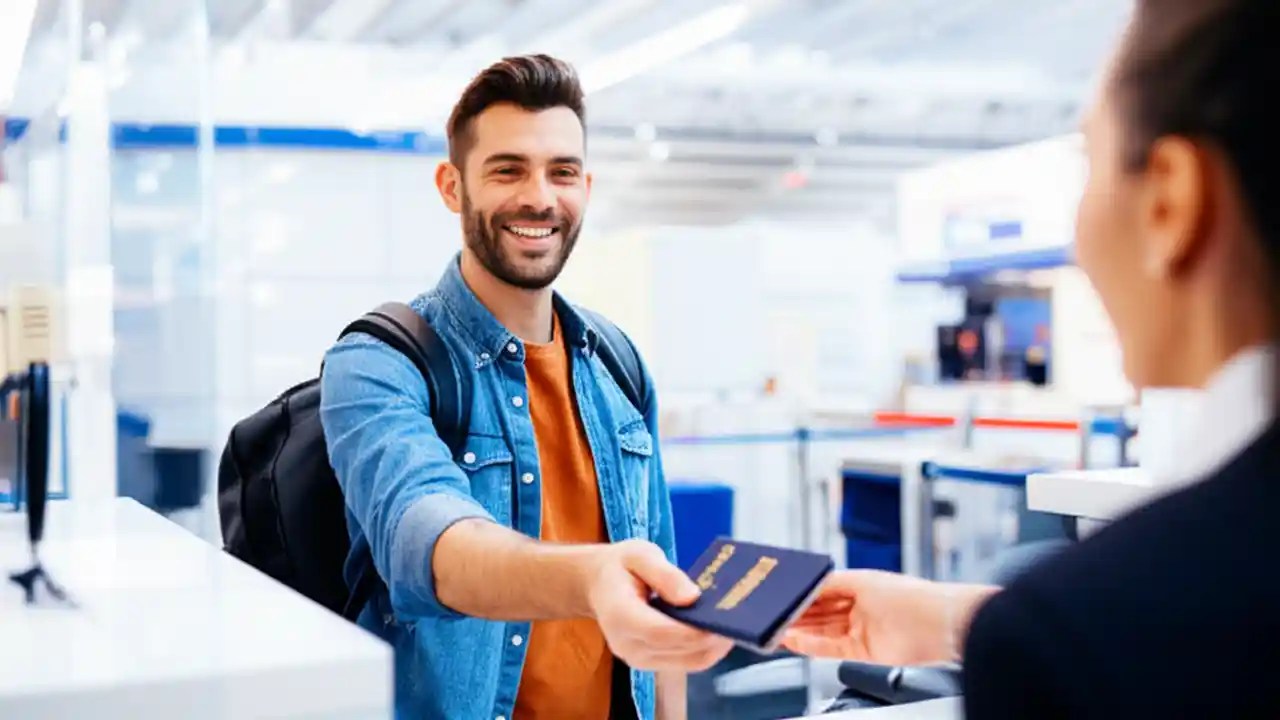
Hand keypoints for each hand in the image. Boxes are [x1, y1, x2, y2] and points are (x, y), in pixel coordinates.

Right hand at [587, 540, 733, 671]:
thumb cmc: (621, 566)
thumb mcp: (640, 554)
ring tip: (737, 623)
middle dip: (714, 638)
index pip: (660, 632)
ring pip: (690, 662)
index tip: (724, 620)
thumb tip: (692, 597)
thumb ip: (665, 574)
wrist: (600, 584)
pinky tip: (720, 629)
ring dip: (716, 646)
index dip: (694, 630)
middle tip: (744, 619)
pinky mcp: (652, 662)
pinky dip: (707, 648)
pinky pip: (687, 662)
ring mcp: (639, 658)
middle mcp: (627, 645)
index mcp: (619, 615)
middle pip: (681, 652)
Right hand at [781, 570, 996, 664]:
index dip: (800, 592)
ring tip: (775, 627)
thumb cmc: (910, 596)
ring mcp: (861, 630)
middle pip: (819, 611)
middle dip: (795, 611)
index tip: (779, 593)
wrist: (939, 624)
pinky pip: (829, 648)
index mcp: (860, 585)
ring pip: (821, 630)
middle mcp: (859, 608)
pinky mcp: (863, 651)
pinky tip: (792, 639)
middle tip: (770, 612)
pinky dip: (810, 644)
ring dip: (798, 629)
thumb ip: (832, 584)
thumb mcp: (863, 581)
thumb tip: (807, 585)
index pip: (821, 589)